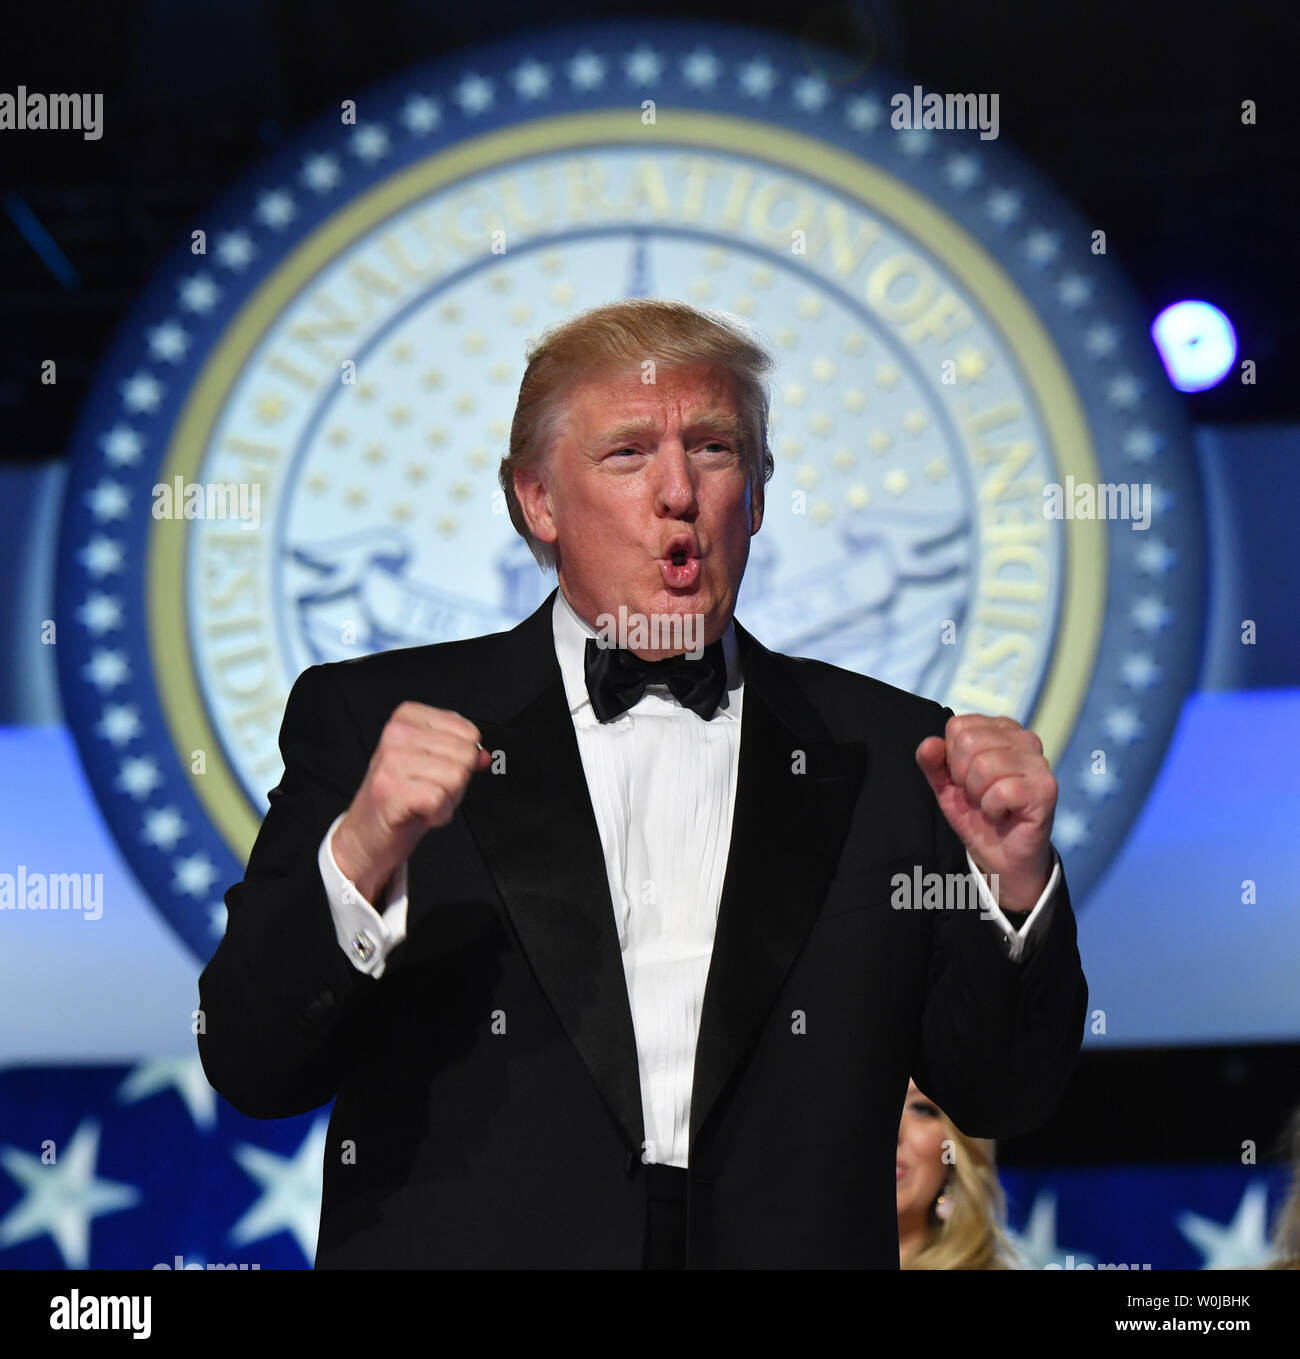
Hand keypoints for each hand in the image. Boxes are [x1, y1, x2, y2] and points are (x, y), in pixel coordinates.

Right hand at [332, 702, 491, 901]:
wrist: (367, 834)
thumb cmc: (401, 797)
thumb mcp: (434, 765)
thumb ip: (461, 753)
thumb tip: (485, 756)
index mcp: (408, 718)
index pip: (468, 732)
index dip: (462, 760)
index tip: (436, 771)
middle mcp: (396, 734)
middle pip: (465, 755)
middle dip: (456, 782)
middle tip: (428, 790)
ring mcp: (391, 761)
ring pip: (456, 776)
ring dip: (447, 800)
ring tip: (422, 801)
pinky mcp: (391, 790)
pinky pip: (440, 799)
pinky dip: (438, 814)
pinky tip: (419, 813)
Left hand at [915, 714, 1055, 912]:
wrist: (1002, 854)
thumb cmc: (978, 814)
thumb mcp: (946, 785)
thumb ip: (933, 762)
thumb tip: (930, 744)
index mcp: (1001, 729)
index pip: (959, 726)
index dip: (952, 758)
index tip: (966, 778)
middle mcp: (1024, 739)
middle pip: (969, 742)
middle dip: (963, 777)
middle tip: (979, 794)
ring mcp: (1039, 762)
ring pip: (984, 765)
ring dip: (979, 795)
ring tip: (992, 804)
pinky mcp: (1046, 788)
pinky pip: (1001, 791)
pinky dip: (993, 809)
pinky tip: (1004, 814)